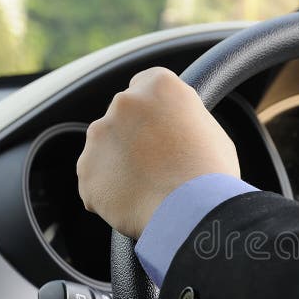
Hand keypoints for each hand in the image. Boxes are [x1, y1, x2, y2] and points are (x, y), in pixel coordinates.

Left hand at [77, 67, 239, 237]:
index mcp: (159, 87)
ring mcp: (99, 137)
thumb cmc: (211, 174)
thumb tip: (173, 126)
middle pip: (124, 116)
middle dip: (136, 136)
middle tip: (161, 163)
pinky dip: (111, 191)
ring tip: (151, 187)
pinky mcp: (87, 172)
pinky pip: (96, 180)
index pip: (147, 86)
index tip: (164, 129)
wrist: (194, 212)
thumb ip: (182, 118)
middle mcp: (124, 103)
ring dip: (121, 162)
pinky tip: (137, 202)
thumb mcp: (210, 129)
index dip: (157, 112)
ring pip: (106, 147)